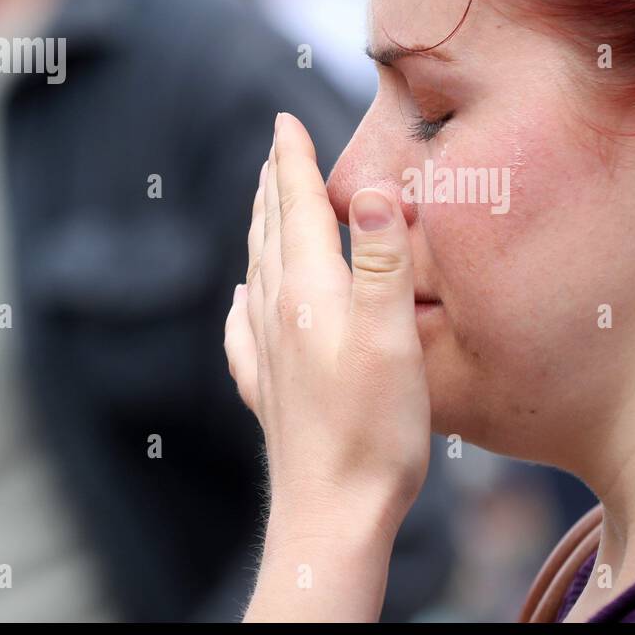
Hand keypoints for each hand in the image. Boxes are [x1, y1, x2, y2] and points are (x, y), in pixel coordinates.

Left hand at [225, 113, 430, 619]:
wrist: (334, 514)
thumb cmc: (374, 428)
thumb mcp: (392, 335)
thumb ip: (380, 260)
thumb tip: (369, 189)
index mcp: (310, 293)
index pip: (295, 208)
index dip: (292, 161)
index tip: (285, 120)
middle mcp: (279, 315)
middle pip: (269, 233)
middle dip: (273, 186)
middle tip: (276, 151)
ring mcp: (269, 355)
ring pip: (257, 273)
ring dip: (261, 230)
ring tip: (264, 206)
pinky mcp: (270, 390)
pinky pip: (244, 328)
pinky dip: (244, 300)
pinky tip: (242, 302)